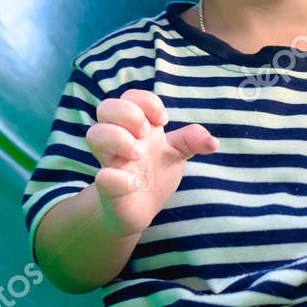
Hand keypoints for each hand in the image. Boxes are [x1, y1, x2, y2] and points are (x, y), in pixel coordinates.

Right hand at [87, 89, 217, 235]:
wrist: (138, 210)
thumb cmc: (154, 174)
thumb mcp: (176, 154)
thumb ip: (192, 141)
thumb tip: (212, 141)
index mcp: (136, 128)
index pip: (130, 97)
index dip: (146, 101)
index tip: (163, 120)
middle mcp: (118, 141)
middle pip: (105, 107)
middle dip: (128, 113)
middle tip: (146, 133)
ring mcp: (111, 162)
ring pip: (94, 134)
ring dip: (118, 138)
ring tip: (138, 154)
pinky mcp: (108, 189)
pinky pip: (102, 177)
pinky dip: (117, 178)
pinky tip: (134, 183)